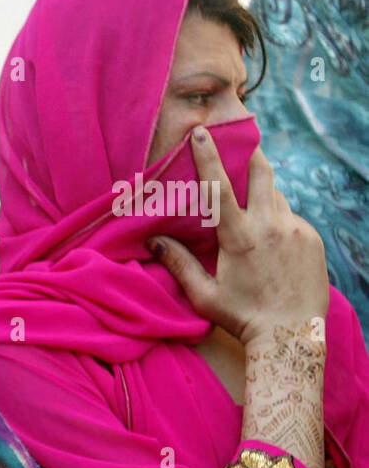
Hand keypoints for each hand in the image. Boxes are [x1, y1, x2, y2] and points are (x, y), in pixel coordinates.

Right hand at [148, 126, 328, 345]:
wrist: (291, 335)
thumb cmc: (241, 317)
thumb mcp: (204, 294)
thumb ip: (179, 263)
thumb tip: (154, 240)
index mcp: (240, 237)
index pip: (219, 187)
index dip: (209, 157)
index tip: (203, 133)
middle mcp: (271, 226)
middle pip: (262, 174)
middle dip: (251, 155)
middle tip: (243, 142)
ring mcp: (296, 230)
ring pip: (277, 198)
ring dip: (262, 195)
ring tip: (251, 208)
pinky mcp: (313, 239)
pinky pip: (291, 219)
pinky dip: (277, 221)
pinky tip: (270, 242)